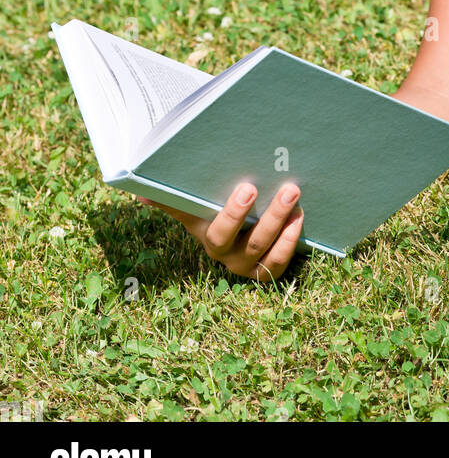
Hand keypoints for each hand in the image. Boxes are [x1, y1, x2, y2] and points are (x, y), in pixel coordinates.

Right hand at [136, 181, 303, 282]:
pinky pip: (281, 263)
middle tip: (287, 189)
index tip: (248, 187)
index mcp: (209, 238)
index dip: (234, 215)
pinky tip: (299, 218)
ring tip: (296, 198)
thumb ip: (170, 197)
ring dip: (285, 226)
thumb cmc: (210, 208)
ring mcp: (250, 266)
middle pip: (251, 244)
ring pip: (269, 253)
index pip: (219, 233)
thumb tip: (139, 191)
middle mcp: (230, 258)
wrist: (236, 226)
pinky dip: (292, 242)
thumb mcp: (193, 204)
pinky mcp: (270, 269)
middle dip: (270, 217)